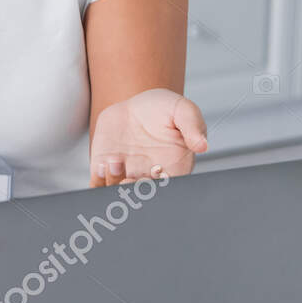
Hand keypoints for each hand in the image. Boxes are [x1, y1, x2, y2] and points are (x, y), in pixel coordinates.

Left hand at [90, 88, 207, 186]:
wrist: (136, 105)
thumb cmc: (164, 109)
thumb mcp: (183, 110)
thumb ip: (193, 127)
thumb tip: (203, 145)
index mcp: (173, 169)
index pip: (169, 189)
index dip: (160, 189)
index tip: (157, 176)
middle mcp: (149, 176)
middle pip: (142, 197)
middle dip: (135, 193)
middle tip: (130, 179)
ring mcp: (126, 173)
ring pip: (118, 192)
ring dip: (114, 182)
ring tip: (116, 160)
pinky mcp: (106, 167)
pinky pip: (99, 183)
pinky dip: (98, 181)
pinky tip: (103, 163)